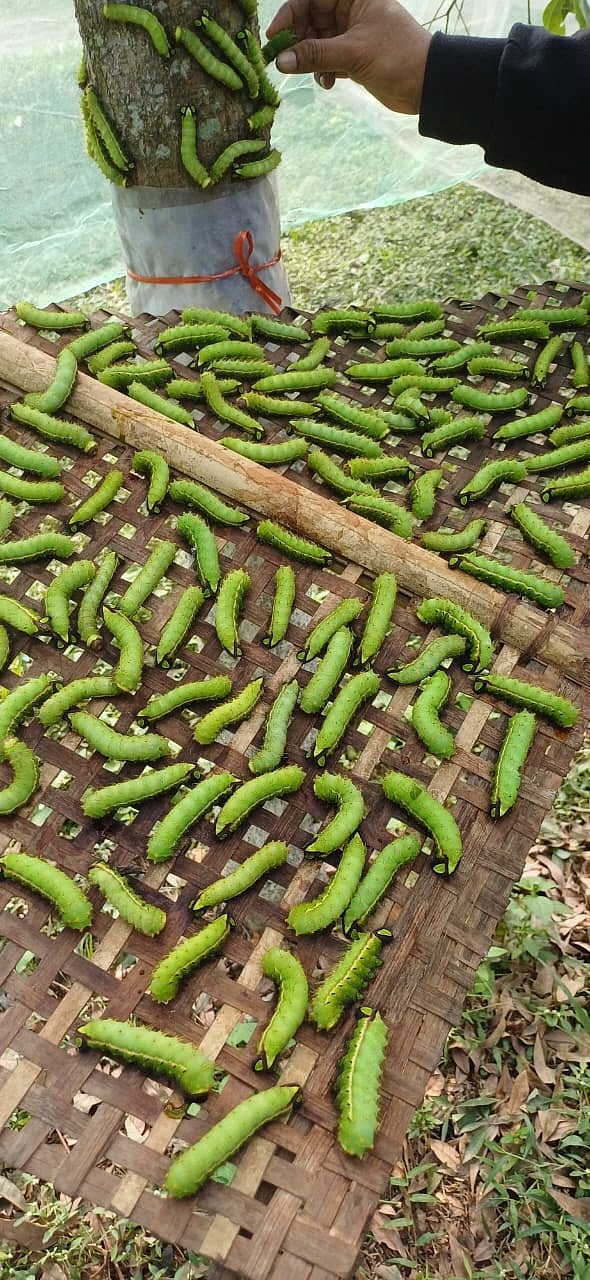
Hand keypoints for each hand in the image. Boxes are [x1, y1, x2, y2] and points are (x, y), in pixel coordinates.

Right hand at [266, 0, 431, 114]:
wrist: (427, 84)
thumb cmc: (397, 56)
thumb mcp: (353, 53)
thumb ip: (315, 55)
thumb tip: (281, 61)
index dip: (290, 14)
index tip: (275, 37)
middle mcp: (351, 11)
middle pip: (310, 20)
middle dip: (299, 41)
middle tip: (288, 61)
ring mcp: (352, 34)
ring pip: (317, 42)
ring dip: (311, 60)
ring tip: (316, 75)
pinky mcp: (354, 57)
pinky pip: (327, 60)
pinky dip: (323, 71)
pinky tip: (329, 83)